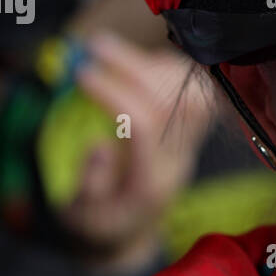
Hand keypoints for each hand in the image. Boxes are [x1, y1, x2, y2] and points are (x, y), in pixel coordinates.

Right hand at [55, 32, 215, 271]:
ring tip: (109, 50)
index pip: (145, 127)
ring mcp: (188, 142)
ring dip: (152, 63)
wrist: (131, 228)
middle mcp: (178, 159)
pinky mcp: (189, 128)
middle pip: (173, 102)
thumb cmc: (101, 219)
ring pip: (190, 91)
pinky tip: (133, 62)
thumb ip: (89, 186)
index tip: (82, 75)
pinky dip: (165, 67)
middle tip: (93, 46)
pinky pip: (192, 88)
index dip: (115, 95)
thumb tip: (98, 146)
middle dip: (133, 67)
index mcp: (150, 181)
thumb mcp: (83, 215)